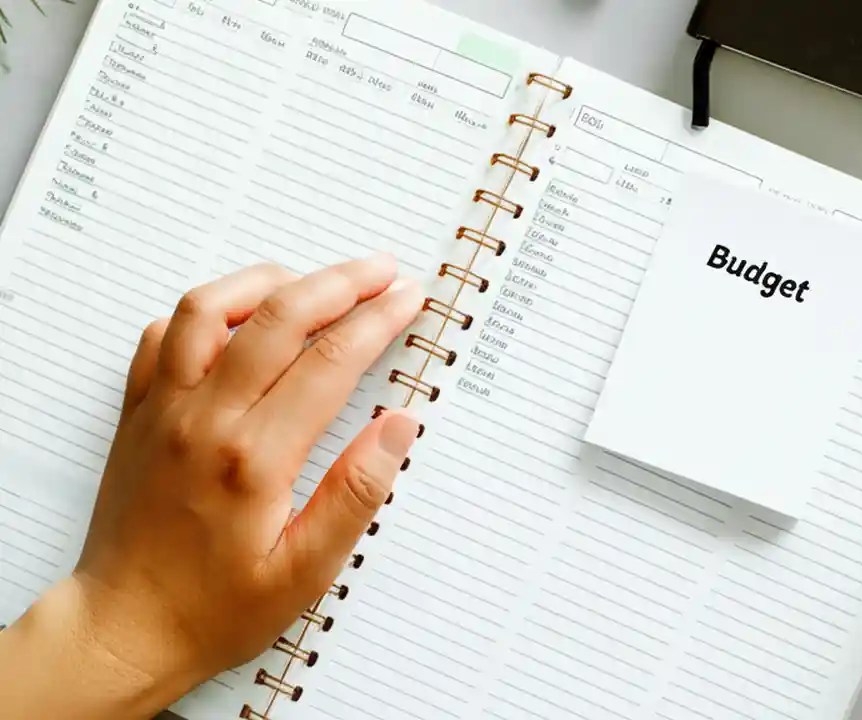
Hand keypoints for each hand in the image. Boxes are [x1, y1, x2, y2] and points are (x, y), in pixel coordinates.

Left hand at [0, 257, 422, 717]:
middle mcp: (205, 420)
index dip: (377, 321)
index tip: (407, 299)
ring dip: (267, 282)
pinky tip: (236, 318)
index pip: (329, 362)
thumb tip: (398, 427)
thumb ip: (355, 494)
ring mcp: (164, 410)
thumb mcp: (305, 571)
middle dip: (340, 282)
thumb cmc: (214, 609)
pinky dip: (203, 312)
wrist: (125, 629)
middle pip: (278, 317)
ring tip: (311, 280)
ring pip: (209, 309)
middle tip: (381, 272)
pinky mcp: (138, 414)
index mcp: (254, 458)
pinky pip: (161, 336)